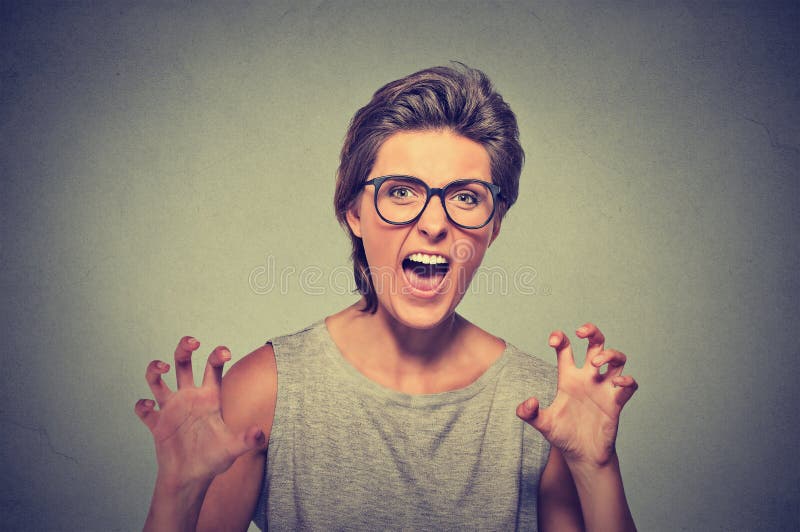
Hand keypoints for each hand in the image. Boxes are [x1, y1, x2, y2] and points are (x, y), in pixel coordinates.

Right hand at [134, 337, 264, 487]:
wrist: (191, 479)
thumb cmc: (214, 461)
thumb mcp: (232, 449)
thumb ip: (246, 440)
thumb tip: (260, 434)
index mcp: (209, 398)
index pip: (213, 369)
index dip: (217, 356)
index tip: (224, 352)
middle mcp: (189, 398)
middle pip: (183, 364)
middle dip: (184, 348)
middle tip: (192, 341)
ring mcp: (172, 409)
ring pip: (158, 380)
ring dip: (155, 370)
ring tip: (162, 368)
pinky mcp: (157, 424)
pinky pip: (144, 409)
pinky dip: (143, 405)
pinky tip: (148, 406)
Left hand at [516, 323, 637, 468]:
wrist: (582, 455)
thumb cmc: (563, 435)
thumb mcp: (543, 424)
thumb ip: (530, 413)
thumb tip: (528, 402)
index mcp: (568, 377)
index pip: (566, 348)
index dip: (560, 338)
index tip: (553, 340)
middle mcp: (588, 378)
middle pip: (596, 344)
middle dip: (592, 331)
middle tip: (581, 332)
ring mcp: (603, 388)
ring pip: (617, 359)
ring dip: (609, 354)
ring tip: (596, 363)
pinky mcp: (616, 402)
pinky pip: (629, 385)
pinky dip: (627, 381)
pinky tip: (617, 383)